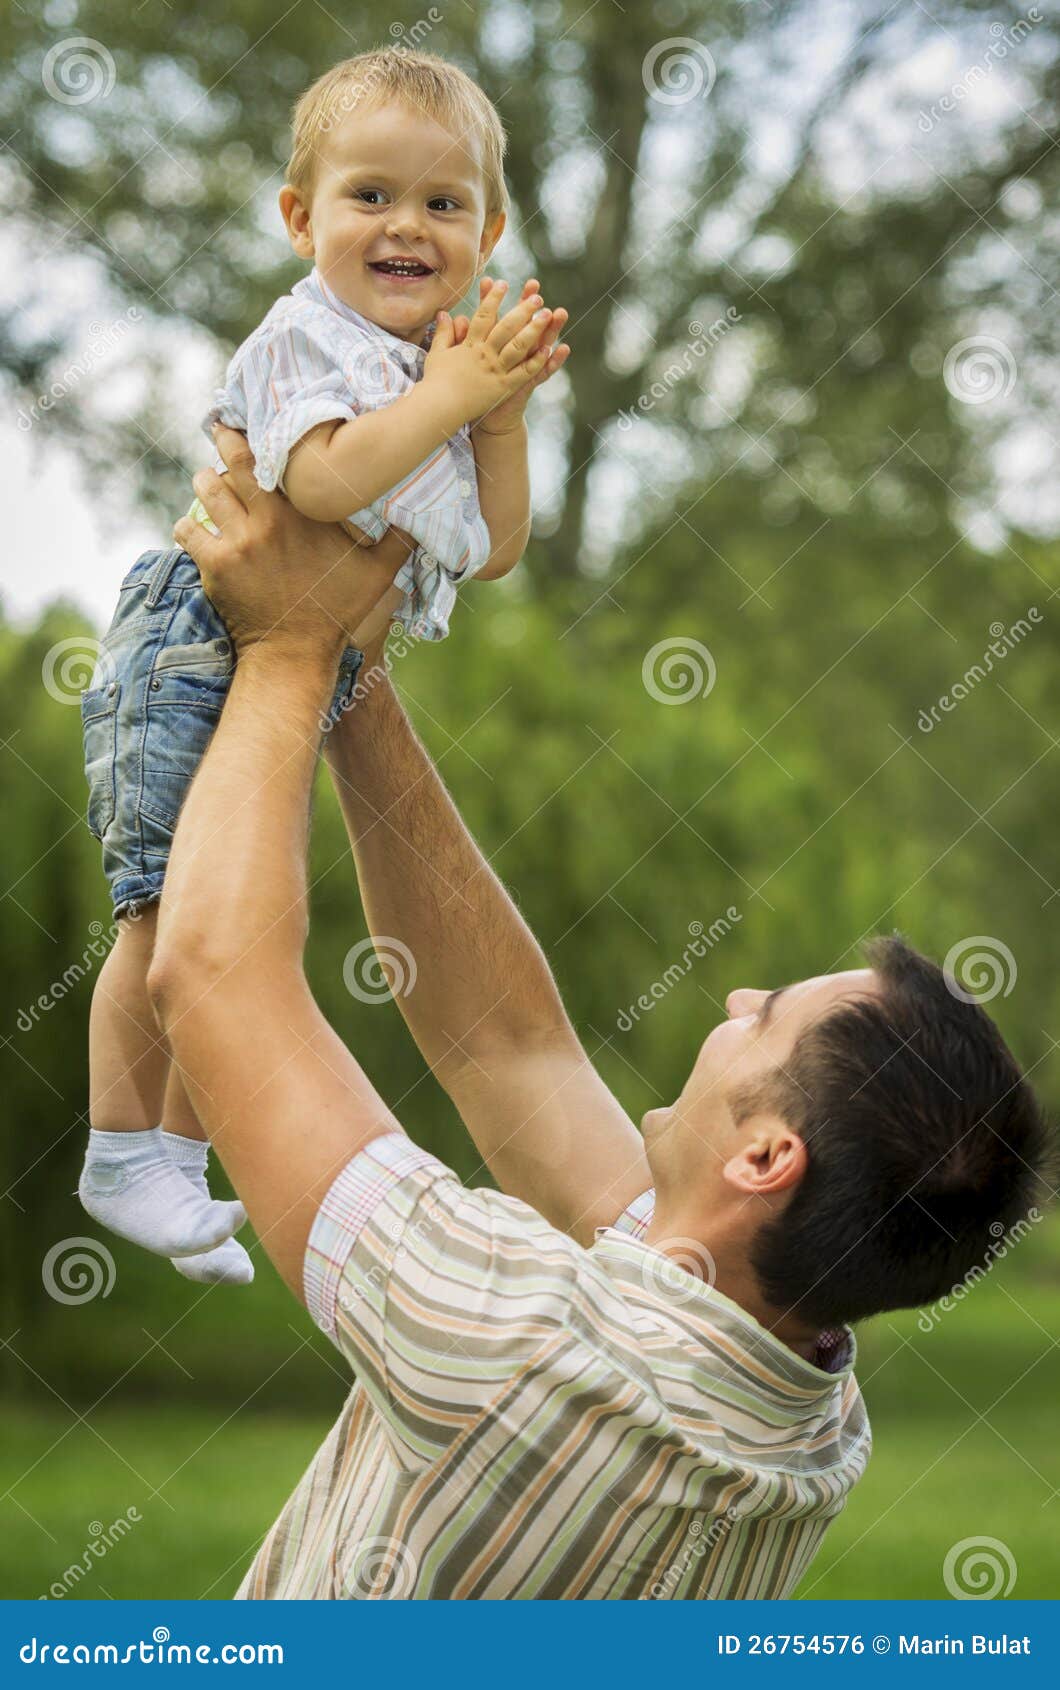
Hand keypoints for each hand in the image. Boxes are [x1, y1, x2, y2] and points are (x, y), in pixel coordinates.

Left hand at [172, 427, 411, 656]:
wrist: (295, 654)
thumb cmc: (337, 612)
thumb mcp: (379, 574)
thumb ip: (400, 539)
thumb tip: (424, 510)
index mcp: (304, 513)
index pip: (276, 454)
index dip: (262, 431)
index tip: (256, 418)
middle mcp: (268, 520)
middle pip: (233, 462)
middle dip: (224, 441)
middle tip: (221, 431)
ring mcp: (238, 542)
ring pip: (206, 490)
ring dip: (205, 480)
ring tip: (209, 479)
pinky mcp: (215, 566)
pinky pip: (188, 530)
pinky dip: (188, 524)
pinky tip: (194, 524)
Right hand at [423, 279, 556, 427]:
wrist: (438, 408)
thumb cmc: (435, 382)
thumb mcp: (437, 354)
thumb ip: (444, 333)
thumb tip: (444, 313)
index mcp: (470, 344)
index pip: (484, 316)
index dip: (494, 298)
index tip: (503, 283)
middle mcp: (484, 354)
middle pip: (506, 326)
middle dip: (522, 309)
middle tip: (536, 297)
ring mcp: (495, 370)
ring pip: (518, 345)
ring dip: (534, 329)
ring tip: (548, 314)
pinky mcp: (503, 388)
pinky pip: (523, 372)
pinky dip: (536, 360)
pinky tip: (548, 349)